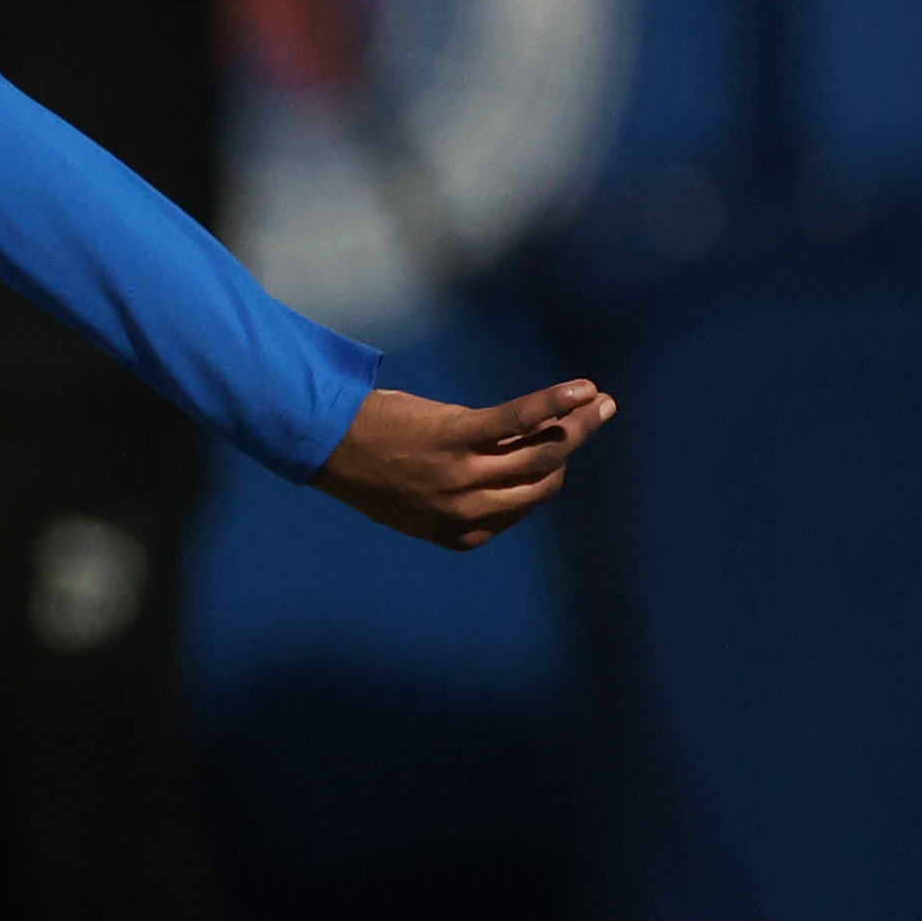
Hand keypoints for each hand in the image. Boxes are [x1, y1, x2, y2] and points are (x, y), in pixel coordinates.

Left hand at [315, 380, 617, 550]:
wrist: (322, 441)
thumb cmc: (369, 464)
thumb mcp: (416, 498)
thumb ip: (462, 495)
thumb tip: (512, 470)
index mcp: (461, 531)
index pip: (526, 505)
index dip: (546, 475)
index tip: (556, 449)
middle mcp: (467, 508)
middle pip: (543, 479)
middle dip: (573, 447)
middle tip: (594, 415)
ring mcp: (461, 474)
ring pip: (542, 452)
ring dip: (578, 424)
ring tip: (599, 401)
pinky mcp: (455, 435)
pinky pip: (518, 420)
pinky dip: (554, 403)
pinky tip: (585, 389)